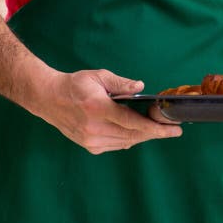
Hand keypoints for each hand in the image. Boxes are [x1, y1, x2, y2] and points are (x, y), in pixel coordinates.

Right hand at [42, 69, 182, 153]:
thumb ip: (122, 84)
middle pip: (133, 135)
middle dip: (155, 133)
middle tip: (173, 130)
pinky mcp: (89, 146)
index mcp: (97, 108)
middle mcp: (94, 128)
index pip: (132, 122)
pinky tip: (138, 132)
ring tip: (159, 129)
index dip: (155, 128)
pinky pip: (116, 145)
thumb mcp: (99, 76)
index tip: (173, 129)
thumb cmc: (75, 85)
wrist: (49, 99)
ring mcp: (90, 140)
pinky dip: (129, 139)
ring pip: (126, 142)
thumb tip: (141, 87)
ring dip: (144, 136)